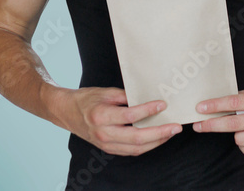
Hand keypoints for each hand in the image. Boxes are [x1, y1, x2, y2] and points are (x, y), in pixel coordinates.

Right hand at [49, 87, 182, 155]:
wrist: (66, 112)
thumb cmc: (86, 99)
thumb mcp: (104, 92)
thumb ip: (126, 96)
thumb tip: (147, 99)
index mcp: (101, 116)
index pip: (130, 116)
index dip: (148, 111)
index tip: (162, 104)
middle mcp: (103, 133)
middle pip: (137, 138)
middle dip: (160, 133)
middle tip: (176, 126)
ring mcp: (106, 144)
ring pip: (137, 148)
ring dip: (157, 141)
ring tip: (171, 133)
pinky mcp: (108, 149)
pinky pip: (132, 151)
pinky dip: (147, 145)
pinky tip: (158, 138)